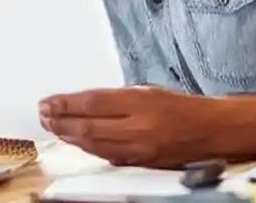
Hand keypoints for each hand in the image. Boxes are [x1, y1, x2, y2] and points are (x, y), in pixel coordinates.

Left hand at [38, 86, 227, 168]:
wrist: (213, 130)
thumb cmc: (181, 106)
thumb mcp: (149, 91)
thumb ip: (116, 98)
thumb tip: (81, 104)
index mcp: (142, 102)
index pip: (94, 103)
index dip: (66, 103)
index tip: (47, 101)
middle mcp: (140, 127)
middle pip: (89, 127)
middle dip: (61, 122)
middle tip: (43, 115)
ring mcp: (140, 149)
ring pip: (94, 145)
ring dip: (69, 137)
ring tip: (52, 127)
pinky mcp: (142, 163)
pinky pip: (108, 157)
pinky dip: (88, 148)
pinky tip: (75, 141)